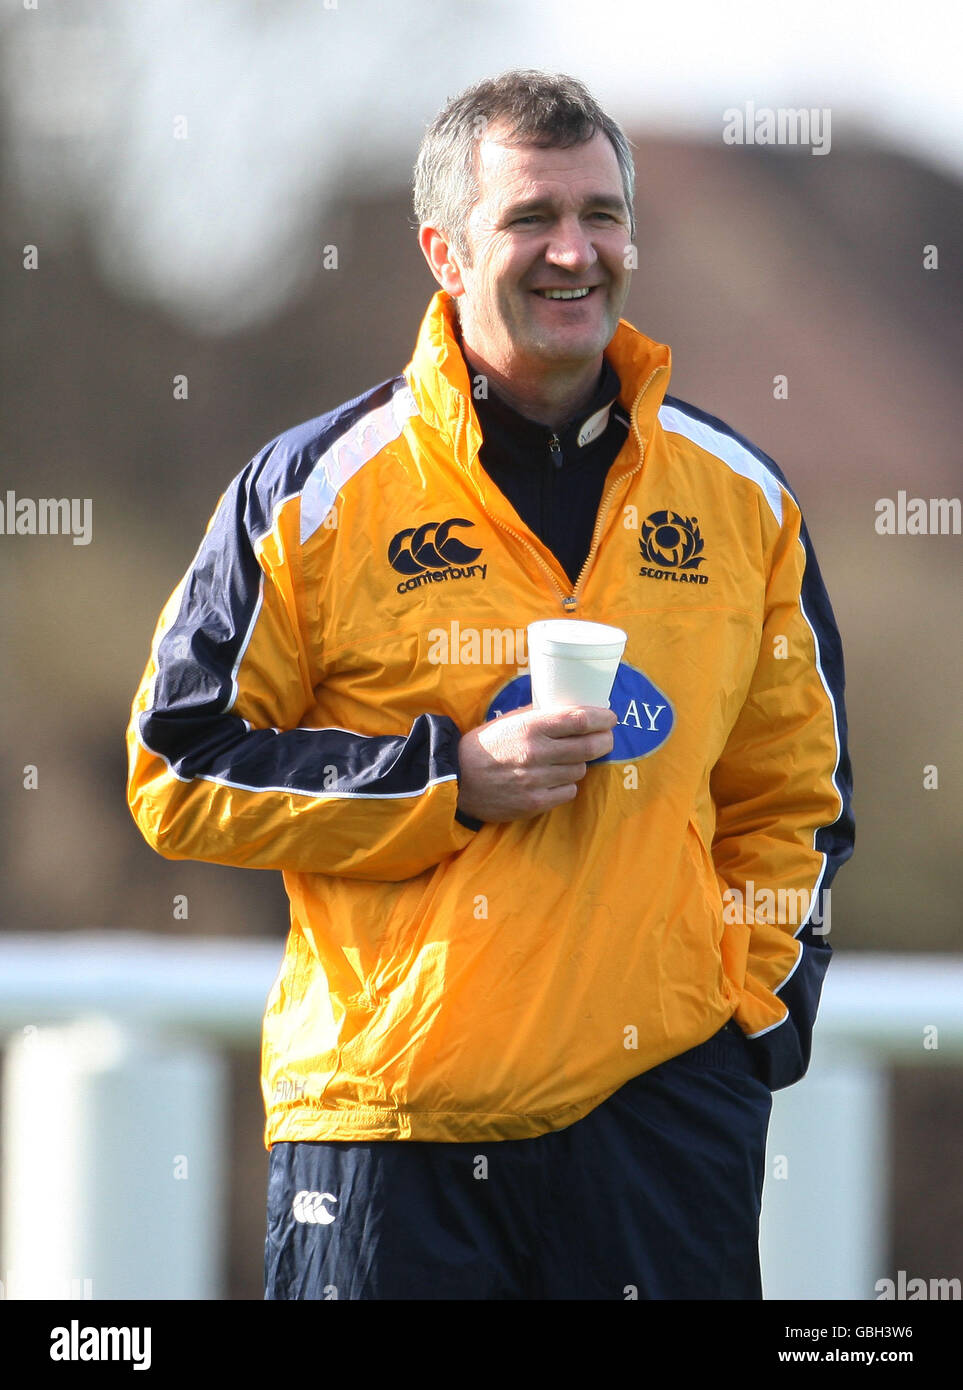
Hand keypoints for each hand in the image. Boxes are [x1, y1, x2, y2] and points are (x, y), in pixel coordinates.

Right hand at [456, 704, 616, 823]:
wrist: (458, 780)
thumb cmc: (485, 746)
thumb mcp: (509, 720)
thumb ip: (538, 714)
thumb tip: (570, 708)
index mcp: (530, 727)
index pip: (579, 720)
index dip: (602, 718)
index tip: (610, 717)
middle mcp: (536, 753)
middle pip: (588, 746)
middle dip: (604, 741)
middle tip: (605, 738)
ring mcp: (536, 780)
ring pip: (580, 770)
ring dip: (579, 763)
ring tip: (569, 759)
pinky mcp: (535, 803)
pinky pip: (568, 791)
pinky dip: (566, 784)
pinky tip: (555, 778)